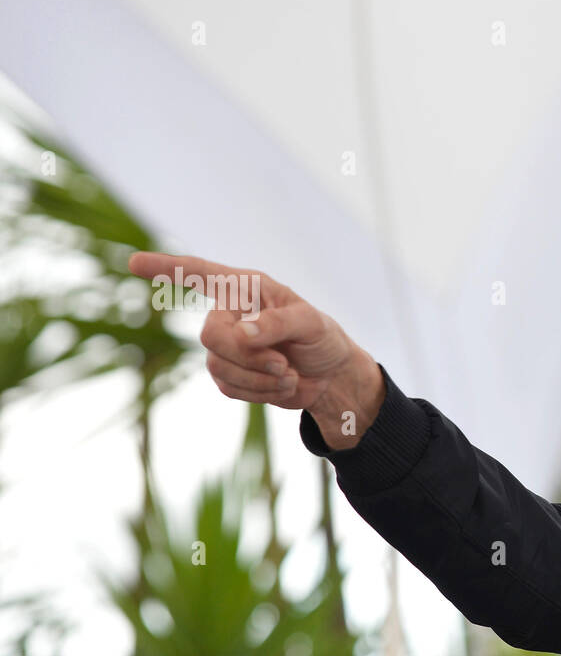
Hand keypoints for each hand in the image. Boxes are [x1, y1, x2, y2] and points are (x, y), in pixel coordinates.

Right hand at [127, 252, 354, 412]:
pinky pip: (229, 388)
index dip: (167, 268)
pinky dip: (259, 392)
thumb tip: (242, 333)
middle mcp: (229, 314)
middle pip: (210, 335)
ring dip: (259, 377)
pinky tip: (282, 385)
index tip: (134, 264)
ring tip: (288, 374)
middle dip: (247, 356)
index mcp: (246, 289)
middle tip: (283, 363)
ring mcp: (225, 347)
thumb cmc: (322, 339)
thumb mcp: (312, 324)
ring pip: (218, 366)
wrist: (330, 377)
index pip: (200, 274)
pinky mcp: (229, 375)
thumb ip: (279, 323)